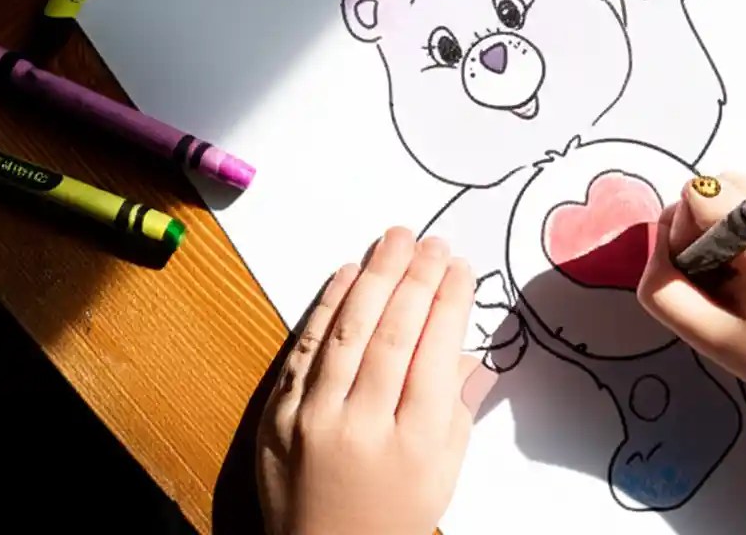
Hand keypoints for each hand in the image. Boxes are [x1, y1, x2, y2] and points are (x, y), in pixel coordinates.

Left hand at [258, 228, 497, 534]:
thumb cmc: (394, 515)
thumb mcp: (443, 470)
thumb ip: (456, 406)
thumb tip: (468, 346)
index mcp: (415, 441)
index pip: (434, 350)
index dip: (448, 300)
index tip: (459, 266)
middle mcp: (363, 425)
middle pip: (393, 332)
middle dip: (415, 277)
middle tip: (430, 241)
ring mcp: (313, 418)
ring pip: (347, 331)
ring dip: (373, 277)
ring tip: (394, 239)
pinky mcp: (277, 416)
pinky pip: (304, 349)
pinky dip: (325, 306)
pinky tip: (347, 274)